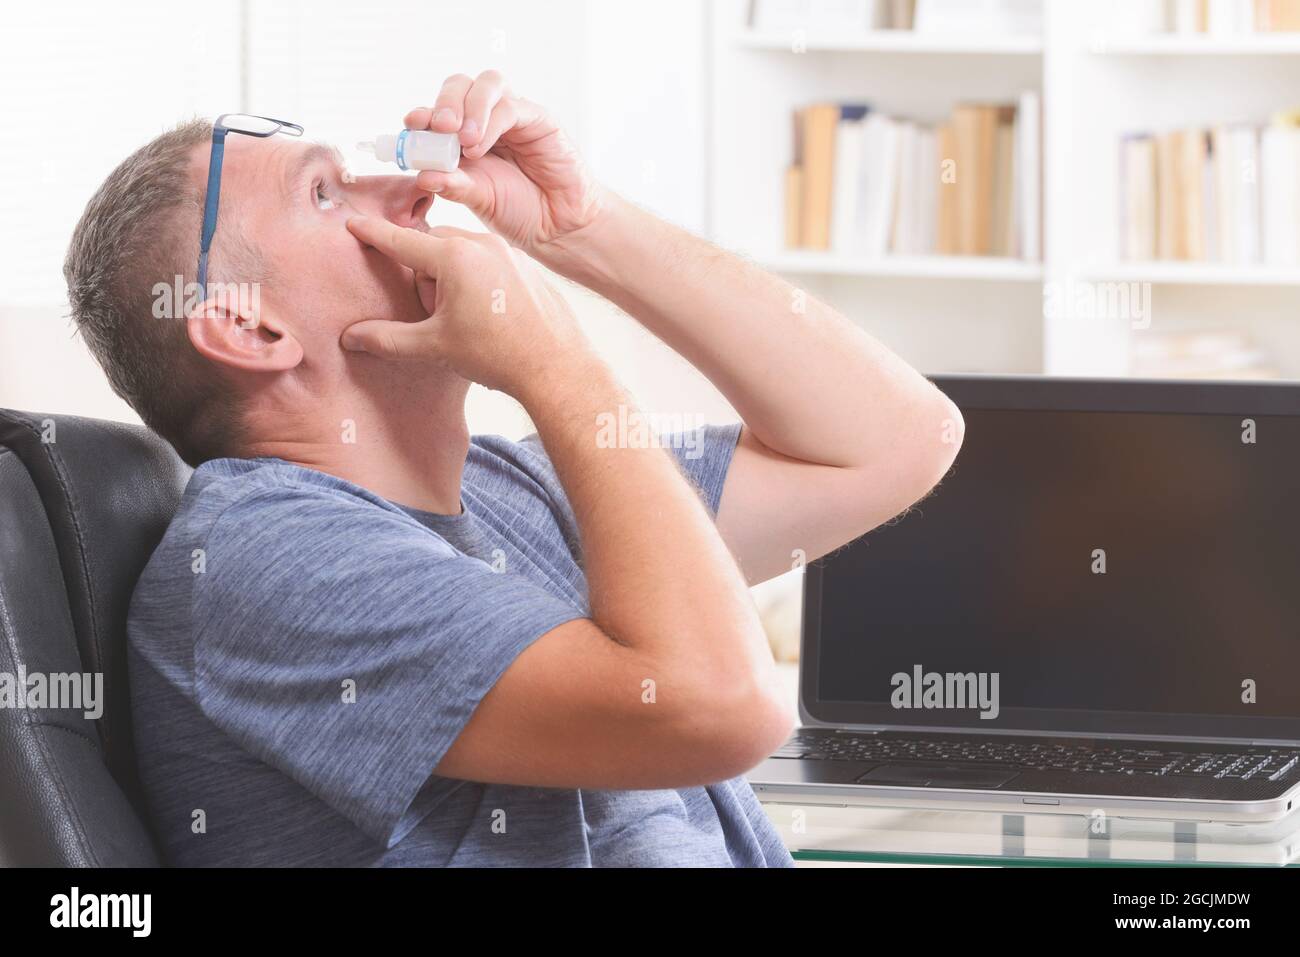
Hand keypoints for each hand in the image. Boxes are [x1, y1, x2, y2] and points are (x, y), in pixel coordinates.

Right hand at [341, 215, 593, 397]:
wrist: (557, 367)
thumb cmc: (498, 354)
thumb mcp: (435, 347)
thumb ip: (389, 339)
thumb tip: (351, 338)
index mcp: (454, 257)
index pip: (401, 240)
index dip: (373, 234)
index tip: (353, 223)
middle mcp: (482, 244)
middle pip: (433, 245)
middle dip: (422, 271)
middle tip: (433, 311)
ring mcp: (508, 253)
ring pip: (462, 251)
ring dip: (450, 274)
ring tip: (463, 316)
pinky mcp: (526, 265)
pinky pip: (489, 260)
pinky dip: (477, 278)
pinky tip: (487, 313)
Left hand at [403, 71, 605, 259]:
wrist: (558, 226)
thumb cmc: (519, 211)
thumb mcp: (478, 199)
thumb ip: (452, 185)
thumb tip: (421, 175)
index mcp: (465, 136)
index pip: (439, 109)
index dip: (423, 112)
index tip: (411, 124)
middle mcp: (487, 120)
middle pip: (460, 84)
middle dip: (445, 101)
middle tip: (438, 127)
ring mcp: (512, 116)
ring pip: (487, 84)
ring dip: (469, 105)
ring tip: (461, 139)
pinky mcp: (538, 119)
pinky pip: (510, 106)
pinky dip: (490, 122)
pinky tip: (480, 147)